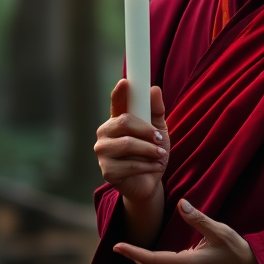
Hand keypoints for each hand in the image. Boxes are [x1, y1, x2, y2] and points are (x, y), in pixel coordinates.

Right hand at [94, 79, 169, 204]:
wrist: (150, 181)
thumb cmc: (152, 151)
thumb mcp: (158, 129)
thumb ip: (156, 111)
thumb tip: (154, 89)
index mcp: (117, 119)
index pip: (116, 102)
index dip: (119, 92)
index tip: (126, 82)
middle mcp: (105, 133)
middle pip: (124, 122)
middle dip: (146, 130)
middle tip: (159, 139)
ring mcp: (103, 152)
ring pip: (127, 144)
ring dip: (149, 150)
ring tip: (160, 154)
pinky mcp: (106, 171)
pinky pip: (129, 164)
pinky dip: (147, 165)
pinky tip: (155, 167)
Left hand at [113, 199, 263, 263]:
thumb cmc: (238, 250)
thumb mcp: (219, 231)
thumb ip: (198, 218)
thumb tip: (181, 203)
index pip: (153, 260)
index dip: (133, 253)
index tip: (117, 246)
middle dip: (136, 259)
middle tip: (123, 246)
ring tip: (137, 249)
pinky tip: (160, 256)